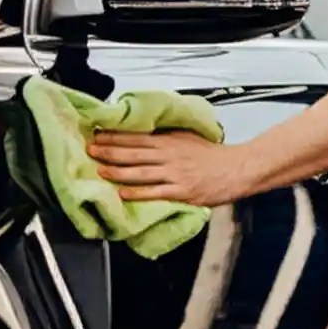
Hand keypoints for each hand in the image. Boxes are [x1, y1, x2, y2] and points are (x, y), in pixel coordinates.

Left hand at [89, 131, 261, 206]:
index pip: (136, 137)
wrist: (237, 169)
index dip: (114, 137)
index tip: (97, 135)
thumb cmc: (213, 155)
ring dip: (118, 171)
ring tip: (100, 170)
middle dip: (109, 151)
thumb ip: (167, 137)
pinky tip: (123, 194)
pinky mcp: (182, 191)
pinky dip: (138, 193)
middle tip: (90, 150)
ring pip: (140, 172)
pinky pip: (155, 192)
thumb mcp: (188, 138)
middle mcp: (169, 156)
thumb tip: (146, 134)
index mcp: (170, 141)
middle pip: (134, 153)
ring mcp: (175, 174)